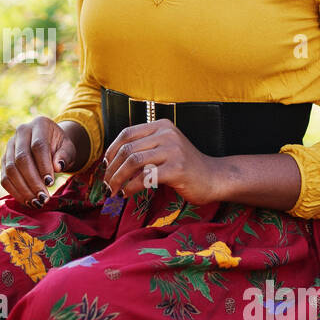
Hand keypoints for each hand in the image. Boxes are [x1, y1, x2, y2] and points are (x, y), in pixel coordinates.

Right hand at [0, 116, 78, 207]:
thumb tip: (57, 166)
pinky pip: (4, 177)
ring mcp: (10, 145)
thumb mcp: (68, 148)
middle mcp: (21, 132)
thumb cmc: (60, 146)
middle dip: (33, 181)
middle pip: (22, 158)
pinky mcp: (4, 159)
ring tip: (36, 202)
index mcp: (39, 124)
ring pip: (11, 169)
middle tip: (43, 198)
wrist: (50, 144)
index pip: (38, 146)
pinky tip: (27, 201)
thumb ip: (65, 155)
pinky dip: (15, 191)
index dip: (43, 166)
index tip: (50, 183)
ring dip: (23, 189)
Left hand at [102, 119, 225, 206]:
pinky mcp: (177, 168)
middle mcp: (167, 134)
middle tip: (107, 184)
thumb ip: (144, 148)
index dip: (111, 151)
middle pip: (128, 149)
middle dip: (112, 169)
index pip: (127, 133)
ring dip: (119, 179)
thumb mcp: (164, 149)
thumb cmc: (184, 166)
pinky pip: (146, 177)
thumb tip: (111, 161)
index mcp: (161, 126)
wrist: (214, 178)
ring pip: (133, 161)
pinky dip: (132, 187)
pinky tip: (128, 194)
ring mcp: (173, 150)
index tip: (105, 166)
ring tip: (114, 190)